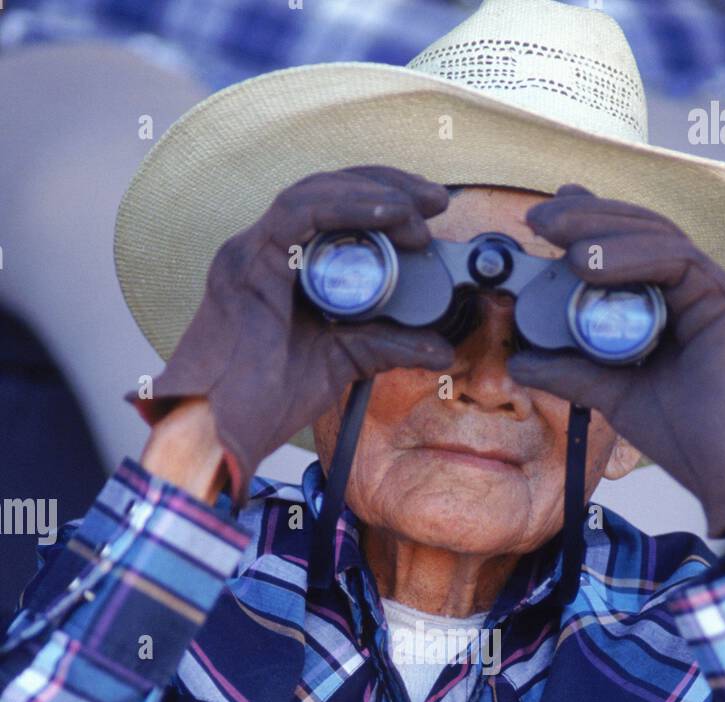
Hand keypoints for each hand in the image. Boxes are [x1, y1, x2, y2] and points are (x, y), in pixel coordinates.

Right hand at [125, 166, 454, 504]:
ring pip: (314, 193)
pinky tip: (387, 211)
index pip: (332, 209)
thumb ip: (387, 347)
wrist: (222, 434)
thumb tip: (441, 349)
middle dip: (386, 185)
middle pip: (327, 190)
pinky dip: (347, 207)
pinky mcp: (247, 267)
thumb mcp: (341, 362)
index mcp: (279, 266)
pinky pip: (299, 215)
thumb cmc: (264, 402)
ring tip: (417, 212)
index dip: (383, 199)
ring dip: (372, 194)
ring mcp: (250, 254)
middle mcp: (262, 250)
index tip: (430, 213)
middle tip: (435, 200)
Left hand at [507, 185, 724, 535]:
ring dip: (602, 229)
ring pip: (659, 237)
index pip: (633, 250)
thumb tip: (519, 362)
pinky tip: (588, 262)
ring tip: (554, 233)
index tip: (545, 220)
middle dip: (587, 217)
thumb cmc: (690, 438)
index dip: (592, 225)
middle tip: (536, 216)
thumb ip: (573, 374)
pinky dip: (630, 256)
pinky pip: (677, 261)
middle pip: (643, 232)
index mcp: (677, 307)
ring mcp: (717, 293)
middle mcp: (699, 292)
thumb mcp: (616, 396)